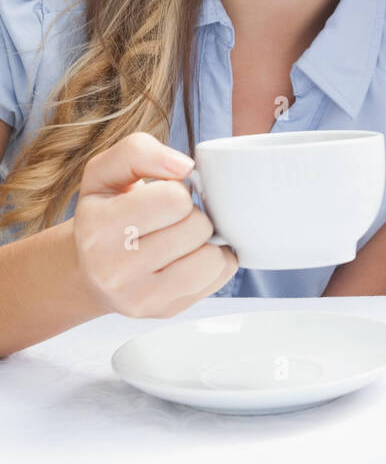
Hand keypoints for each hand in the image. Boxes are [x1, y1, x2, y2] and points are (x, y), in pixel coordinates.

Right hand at [73, 131, 237, 317]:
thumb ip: (140, 151)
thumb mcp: (107, 171)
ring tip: (185, 237)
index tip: (164, 197)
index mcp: (98, 228)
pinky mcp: (164, 311)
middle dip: (193, 215)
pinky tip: (192, 256)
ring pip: (212, 258)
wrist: (89, 268)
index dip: (178, 191)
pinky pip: (218, 279)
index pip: (175, 199)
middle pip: (197, 228)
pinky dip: (216, 262)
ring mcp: (140, 298)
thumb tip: (185, 167)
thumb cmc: (105, 212)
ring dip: (207, 241)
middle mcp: (114, 270)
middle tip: (174, 219)